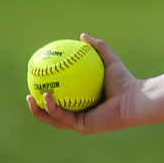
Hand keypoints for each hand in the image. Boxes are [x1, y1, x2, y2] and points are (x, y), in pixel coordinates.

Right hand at [27, 34, 143, 133]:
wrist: (135, 98)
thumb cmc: (125, 80)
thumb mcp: (109, 60)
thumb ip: (98, 47)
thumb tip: (82, 35)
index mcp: (85, 101)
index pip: (62, 97)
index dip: (48, 91)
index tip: (37, 80)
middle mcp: (82, 113)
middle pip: (53, 111)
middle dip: (37, 105)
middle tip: (28, 92)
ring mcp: (82, 122)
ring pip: (54, 118)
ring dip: (39, 110)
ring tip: (30, 97)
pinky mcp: (83, 127)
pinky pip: (63, 117)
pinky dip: (52, 108)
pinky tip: (46, 96)